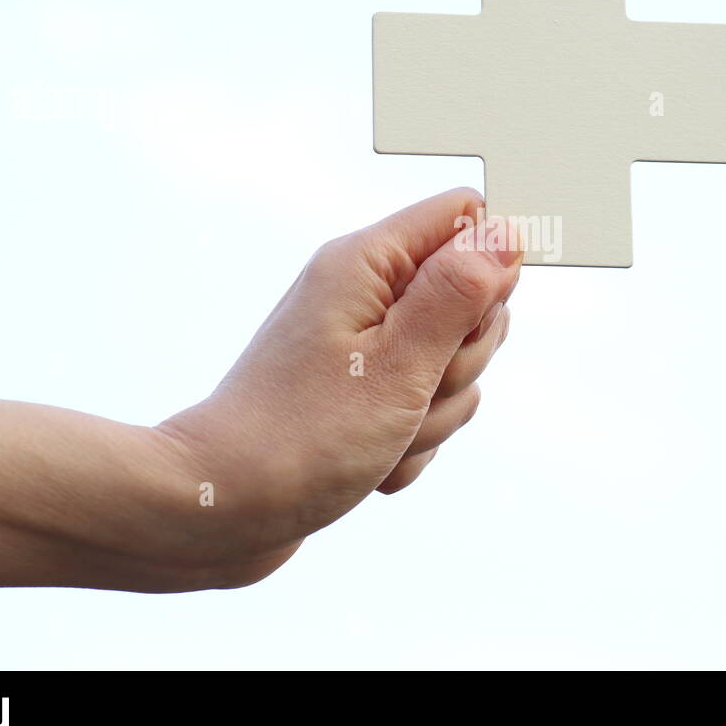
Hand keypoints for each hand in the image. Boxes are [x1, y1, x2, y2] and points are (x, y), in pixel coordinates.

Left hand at [155, 188, 522, 587]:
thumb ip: (458, 292)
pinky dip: (413, 441)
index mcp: (367, 263)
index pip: (465, 217)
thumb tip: (504, 229)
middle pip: (471, 297)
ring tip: (384, 434)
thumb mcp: (399, 362)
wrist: (221, 509)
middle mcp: (364, 293)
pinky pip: (427, 407)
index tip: (465, 328)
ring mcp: (364, 346)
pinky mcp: (362, 393)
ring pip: (456, 363)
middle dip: (463, 358)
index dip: (491, 267)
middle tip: (412, 389)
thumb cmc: (301, 437)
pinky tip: (374, 462)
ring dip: (437, 412)